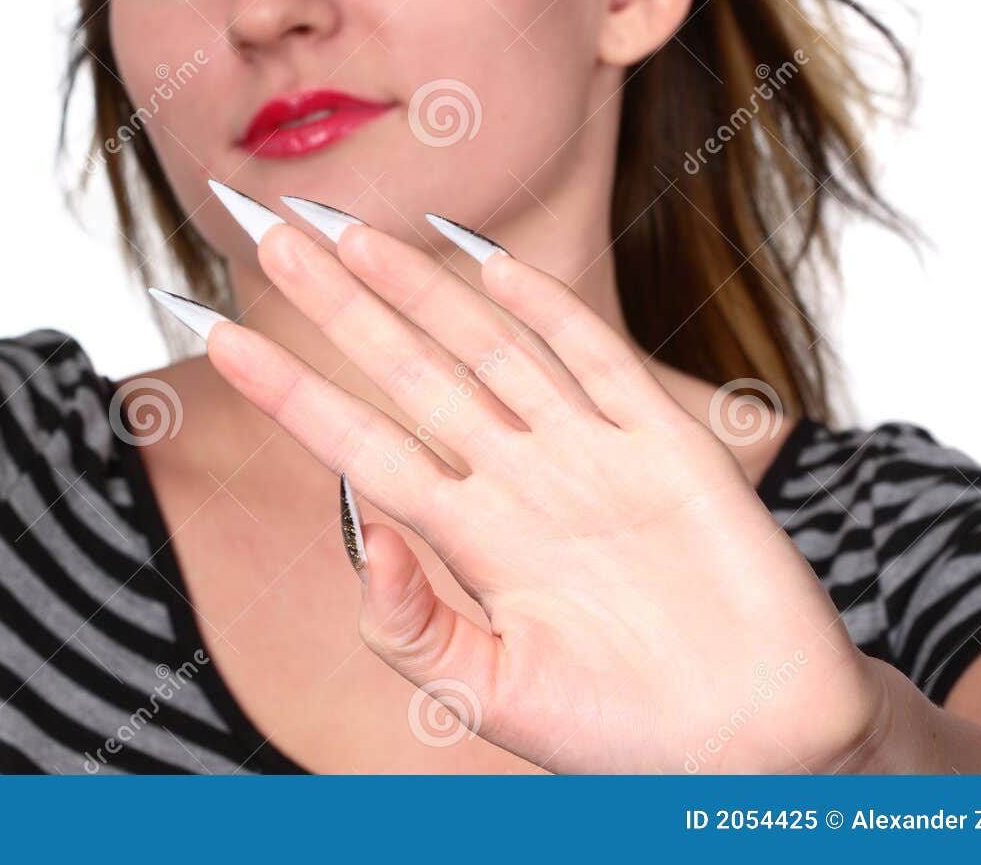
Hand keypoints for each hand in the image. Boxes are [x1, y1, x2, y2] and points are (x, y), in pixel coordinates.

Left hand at [163, 185, 887, 773]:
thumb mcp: (492, 698)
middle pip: (409, 372)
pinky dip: (548, 310)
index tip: (221, 336)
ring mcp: (588, 456)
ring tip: (354, 234)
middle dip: (340, 306)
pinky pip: (597, 360)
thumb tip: (363, 540)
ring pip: (489, 349)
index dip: (290, 388)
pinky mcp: (665, 445)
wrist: (759, 747)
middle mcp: (517, 483)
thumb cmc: (625, 737)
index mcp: (470, 540)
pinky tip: (489, 266)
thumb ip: (414, 627)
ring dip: (421, 289)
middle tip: (269, 238)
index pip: (358, 444)